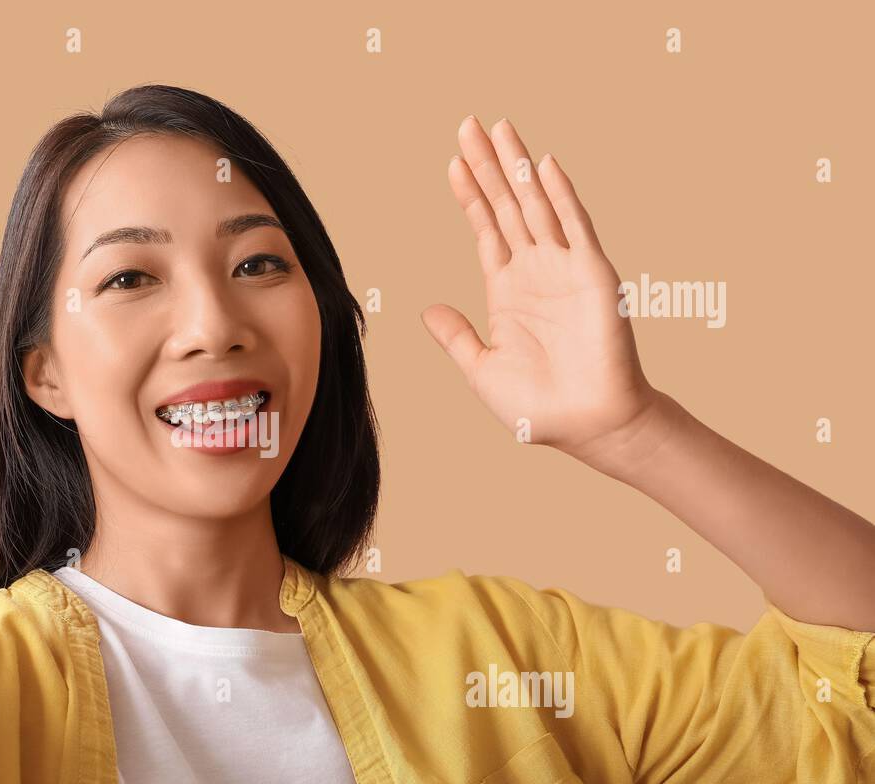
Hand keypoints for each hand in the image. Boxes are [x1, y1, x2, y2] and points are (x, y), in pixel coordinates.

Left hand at [422, 116, 660, 461]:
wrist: (587, 426)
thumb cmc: (539, 407)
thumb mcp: (481, 369)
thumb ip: (456, 337)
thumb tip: (426, 310)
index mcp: (508, 290)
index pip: (486, 230)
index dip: (470, 195)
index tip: (453, 162)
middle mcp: (535, 271)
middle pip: (506, 205)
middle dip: (488, 165)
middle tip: (469, 124)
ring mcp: (564, 269)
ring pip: (536, 205)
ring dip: (518, 167)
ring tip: (500, 129)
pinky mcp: (591, 275)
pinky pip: (573, 227)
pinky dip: (560, 195)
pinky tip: (545, 165)